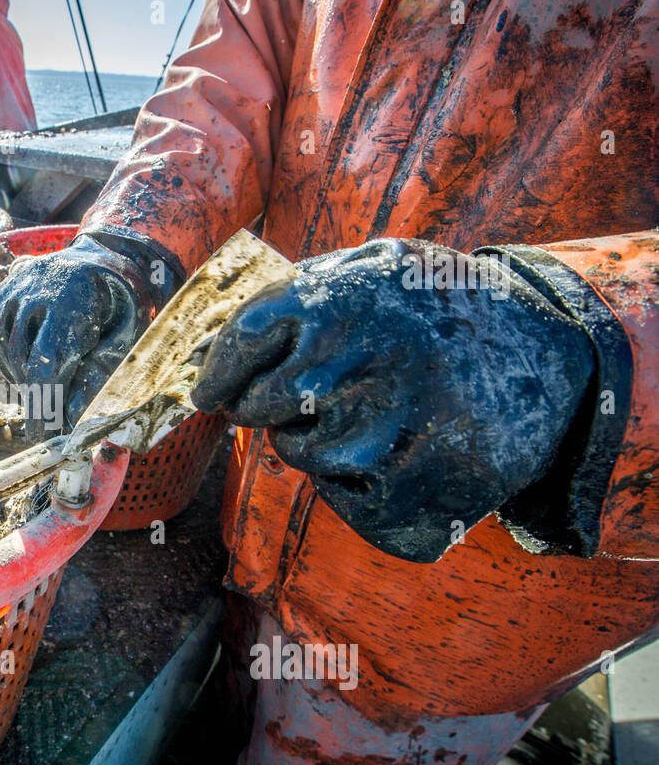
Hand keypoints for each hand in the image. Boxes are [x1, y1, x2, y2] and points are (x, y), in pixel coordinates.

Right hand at [0, 234, 174, 438]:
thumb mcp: (124, 339)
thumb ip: (99, 376)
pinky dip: (3, 354)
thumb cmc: (120, 306)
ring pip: (5, 347)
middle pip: (23, 359)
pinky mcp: (2, 290)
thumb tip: (73, 422)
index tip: (43, 434)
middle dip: (35, 393)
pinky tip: (23, 363)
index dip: (43, 404)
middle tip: (50, 411)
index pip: (47, 364)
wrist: (104, 258)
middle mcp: (38, 289)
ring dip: (20, 374)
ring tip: (43, 382)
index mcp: (73, 302)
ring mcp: (16, 286)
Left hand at [191, 238, 593, 561]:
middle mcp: (349, 364)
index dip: (218, 371)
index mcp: (335, 298)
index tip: (210, 391)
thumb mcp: (377, 268)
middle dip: (269, 405)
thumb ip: (299, 295)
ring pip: (298, 453)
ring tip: (386, 412)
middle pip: (256, 406)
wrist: (554, 358)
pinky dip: (361, 481)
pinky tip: (409, 449)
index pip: (240, 342)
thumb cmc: (444, 311)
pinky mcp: (402, 494)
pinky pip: (340, 496)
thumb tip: (211, 345)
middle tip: (318, 394)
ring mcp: (377, 434)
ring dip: (322, 440)